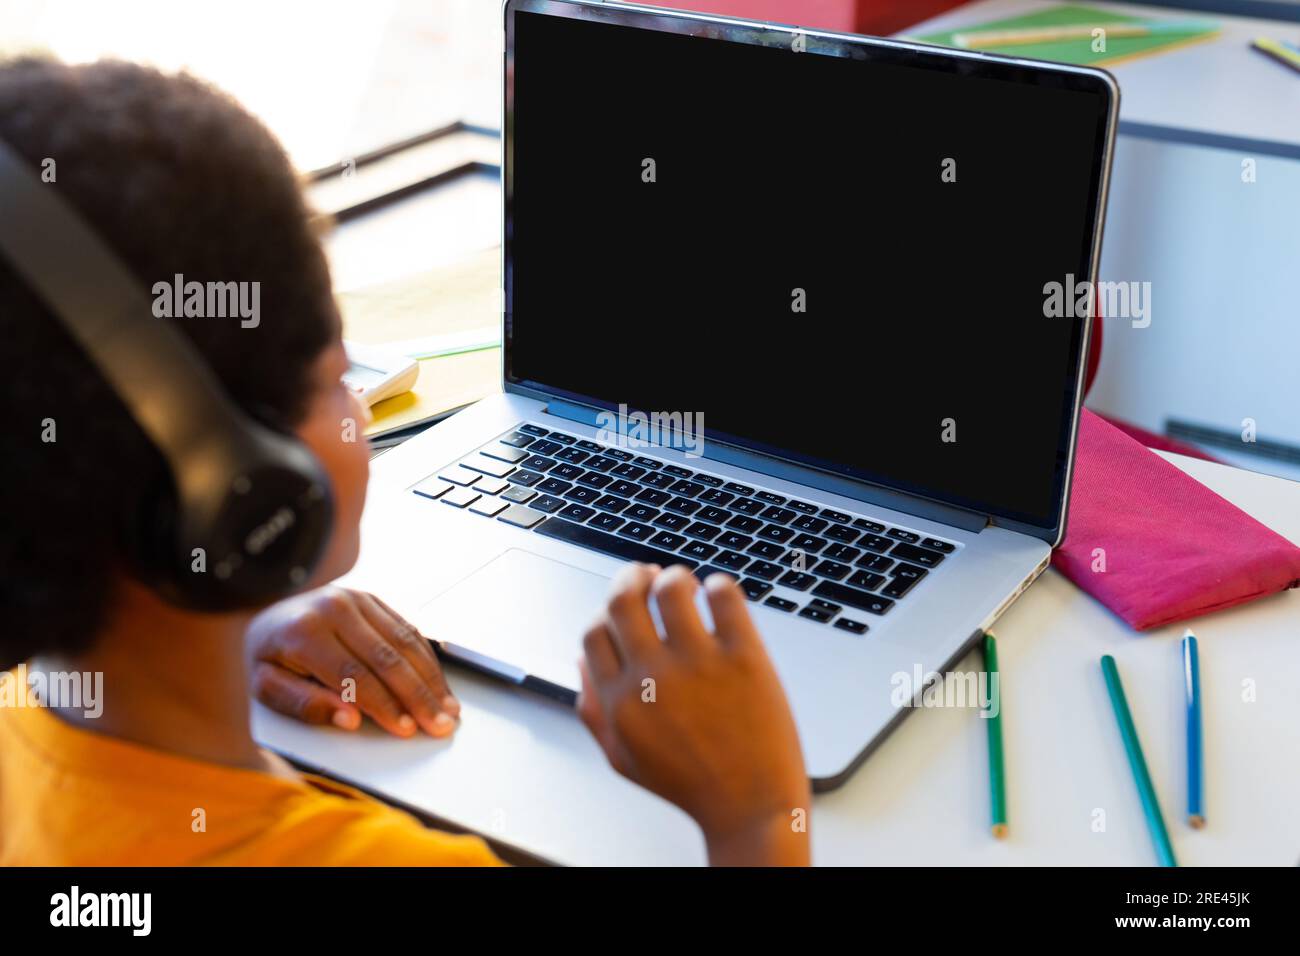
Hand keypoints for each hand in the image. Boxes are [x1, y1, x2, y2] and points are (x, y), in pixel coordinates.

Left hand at [247, 586, 458, 737]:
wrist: (267, 615)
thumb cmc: (269, 659)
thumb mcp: (267, 687)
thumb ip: (304, 705)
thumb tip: (348, 719)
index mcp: (304, 632)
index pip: (354, 675)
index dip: (384, 705)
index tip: (405, 730)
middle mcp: (334, 608)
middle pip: (387, 658)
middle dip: (418, 696)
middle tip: (440, 725)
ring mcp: (356, 599)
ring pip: (404, 642)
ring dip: (431, 679)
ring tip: (449, 709)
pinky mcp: (371, 599)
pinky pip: (406, 629)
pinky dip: (427, 659)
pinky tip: (439, 684)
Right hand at [578, 564, 810, 865]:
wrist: (752, 808)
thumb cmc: (692, 785)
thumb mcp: (624, 759)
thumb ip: (593, 710)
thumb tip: (580, 660)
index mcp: (620, 701)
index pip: (594, 631)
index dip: (606, 611)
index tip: (623, 606)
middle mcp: (653, 677)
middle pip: (623, 598)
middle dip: (630, 576)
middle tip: (646, 574)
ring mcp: (699, 664)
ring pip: (671, 586)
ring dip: (674, 576)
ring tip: (686, 585)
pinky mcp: (744, 656)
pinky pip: (725, 595)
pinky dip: (718, 585)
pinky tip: (719, 597)